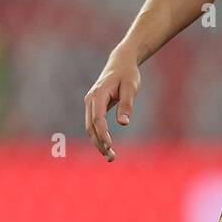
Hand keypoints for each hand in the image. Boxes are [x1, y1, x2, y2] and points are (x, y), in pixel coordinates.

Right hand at [84, 46, 140, 161]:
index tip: (110, 146)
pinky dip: (99, 136)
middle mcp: (90, 100)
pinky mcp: (93, 107)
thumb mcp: (131, 87)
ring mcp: (90, 104)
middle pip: (91, 126)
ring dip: (98, 142)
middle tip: (111, 157)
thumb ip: (126, 104)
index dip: (103, 133)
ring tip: (110, 157)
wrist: (120, 63)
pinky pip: (93, 125)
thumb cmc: (127, 75)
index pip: (98, 118)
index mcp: (98, 94)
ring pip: (90, 128)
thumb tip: (123, 123)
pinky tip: (107, 146)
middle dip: (99, 143)